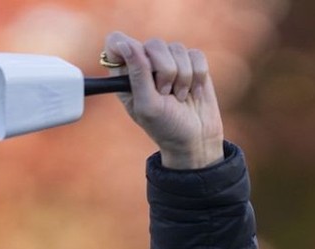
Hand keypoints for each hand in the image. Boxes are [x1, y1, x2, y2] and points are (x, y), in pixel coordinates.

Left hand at [101, 34, 223, 167]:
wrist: (196, 140)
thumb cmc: (166, 128)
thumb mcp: (148, 106)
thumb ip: (137, 75)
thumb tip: (125, 44)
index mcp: (126, 73)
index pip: (116, 42)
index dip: (127, 48)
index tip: (140, 65)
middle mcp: (146, 62)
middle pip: (154, 45)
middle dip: (165, 71)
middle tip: (165, 94)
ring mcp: (169, 60)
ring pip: (177, 49)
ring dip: (183, 78)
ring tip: (179, 97)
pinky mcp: (191, 62)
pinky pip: (196, 56)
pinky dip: (198, 77)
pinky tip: (193, 92)